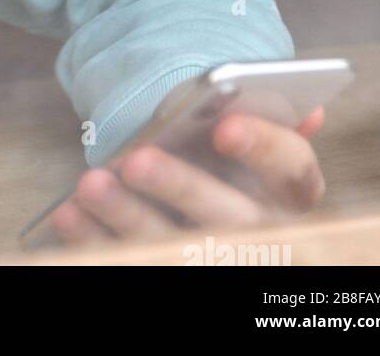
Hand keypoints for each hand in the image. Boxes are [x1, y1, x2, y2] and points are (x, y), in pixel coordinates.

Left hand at [50, 109, 325, 246]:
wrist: (199, 212)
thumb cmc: (225, 165)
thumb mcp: (251, 147)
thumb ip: (269, 125)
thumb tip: (310, 109)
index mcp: (287, 193)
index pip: (294, 172)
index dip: (264, 148)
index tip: (224, 126)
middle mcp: (260, 232)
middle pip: (230, 217)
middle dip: (181, 186)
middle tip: (136, 157)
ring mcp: (214, 257)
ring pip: (174, 246)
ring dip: (128, 215)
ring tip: (90, 183)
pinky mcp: (169, 270)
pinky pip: (132, 261)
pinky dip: (96, 239)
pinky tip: (70, 214)